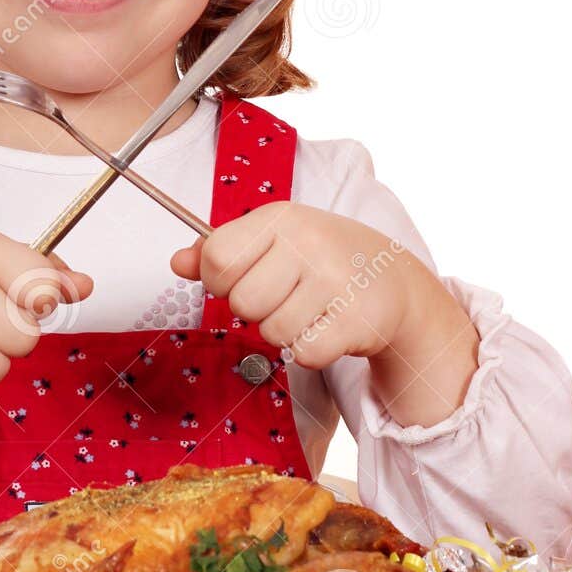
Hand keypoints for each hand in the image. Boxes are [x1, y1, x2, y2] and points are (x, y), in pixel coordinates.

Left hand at [170, 202, 412, 369]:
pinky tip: (328, 327)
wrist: (393, 279)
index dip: (220, 281)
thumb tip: (178, 263)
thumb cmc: (322, 258)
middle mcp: (308, 242)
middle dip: (255, 311)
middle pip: (242, 303)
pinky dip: (311, 351)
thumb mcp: (271, 241)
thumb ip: (220, 252)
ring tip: (310, 311)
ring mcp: (334, 279)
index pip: (217, 257)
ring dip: (285, 332)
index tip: (242, 279)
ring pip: (272, 332)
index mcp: (279, 217)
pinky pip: (304, 353)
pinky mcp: (355, 318)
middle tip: (284, 297)